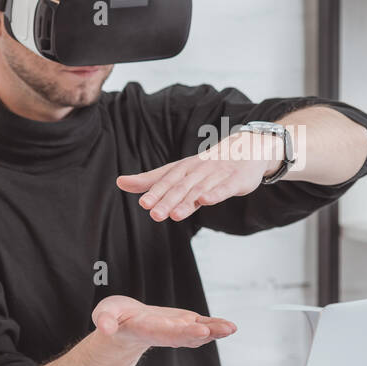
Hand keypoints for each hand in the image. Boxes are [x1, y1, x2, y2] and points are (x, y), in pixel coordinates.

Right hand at [91, 295, 236, 354]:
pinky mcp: (184, 324)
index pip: (165, 332)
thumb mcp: (104, 315)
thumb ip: (104, 320)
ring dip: (215, 331)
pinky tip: (230, 327)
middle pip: (186, 334)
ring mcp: (176, 330)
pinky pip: (202, 326)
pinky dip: (215, 326)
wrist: (124, 327)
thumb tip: (104, 326)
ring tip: (231, 328)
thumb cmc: (113, 319)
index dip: (182, 332)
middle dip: (203, 332)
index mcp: (146, 330)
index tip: (199, 331)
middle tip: (221, 330)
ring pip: (198, 332)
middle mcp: (165, 333)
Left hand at [116, 131, 283, 221]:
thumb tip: (120, 182)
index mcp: (184, 168)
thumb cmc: (209, 165)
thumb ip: (152, 180)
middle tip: (154, 214)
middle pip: (181, 187)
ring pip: (200, 189)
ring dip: (188, 202)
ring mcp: (218, 174)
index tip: (144, 203)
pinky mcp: (236, 180)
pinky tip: (207, 201)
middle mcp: (199, 170)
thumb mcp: (179, 171)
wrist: (247, 150)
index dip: (156, 192)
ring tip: (175, 215)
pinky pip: (225, 188)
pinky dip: (216, 194)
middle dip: (168, 200)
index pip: (167, 180)